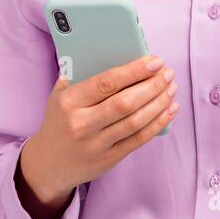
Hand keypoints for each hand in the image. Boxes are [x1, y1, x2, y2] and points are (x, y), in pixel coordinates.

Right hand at [18, 55, 179, 211]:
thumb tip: (116, 54)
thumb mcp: (58, 97)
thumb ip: (79, 75)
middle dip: (152, 85)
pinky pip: (139, 139)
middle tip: (168, 74)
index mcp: (69, 103)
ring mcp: (96, 144)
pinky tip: (169, 110)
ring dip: (159, 103)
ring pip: (135, 121)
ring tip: (171, 89)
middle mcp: (82, 124)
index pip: (106, 83)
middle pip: (125, 103)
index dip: (134, 71)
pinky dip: (158, 123)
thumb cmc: (59, 123)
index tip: (154, 61)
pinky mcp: (109, 159)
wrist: (48, 165)